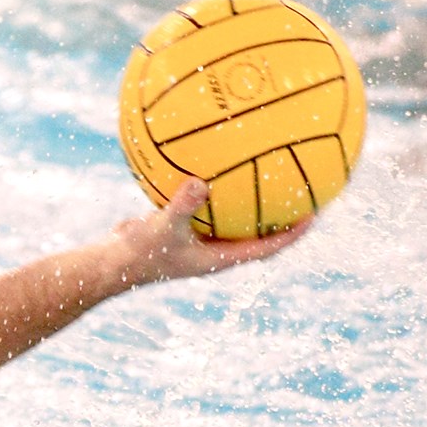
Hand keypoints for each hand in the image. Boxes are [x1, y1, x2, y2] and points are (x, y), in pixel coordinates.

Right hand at [111, 178, 310, 287]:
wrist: (111, 263)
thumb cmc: (137, 253)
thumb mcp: (161, 228)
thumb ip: (181, 206)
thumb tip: (199, 182)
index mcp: (220, 257)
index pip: (267, 248)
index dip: (292, 234)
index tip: (314, 216)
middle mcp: (215, 250)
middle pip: (259, 233)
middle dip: (282, 216)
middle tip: (305, 192)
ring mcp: (201, 239)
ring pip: (236, 219)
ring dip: (254, 202)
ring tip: (271, 174)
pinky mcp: (186, 227)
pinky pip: (210, 206)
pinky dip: (218, 189)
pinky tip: (218, 163)